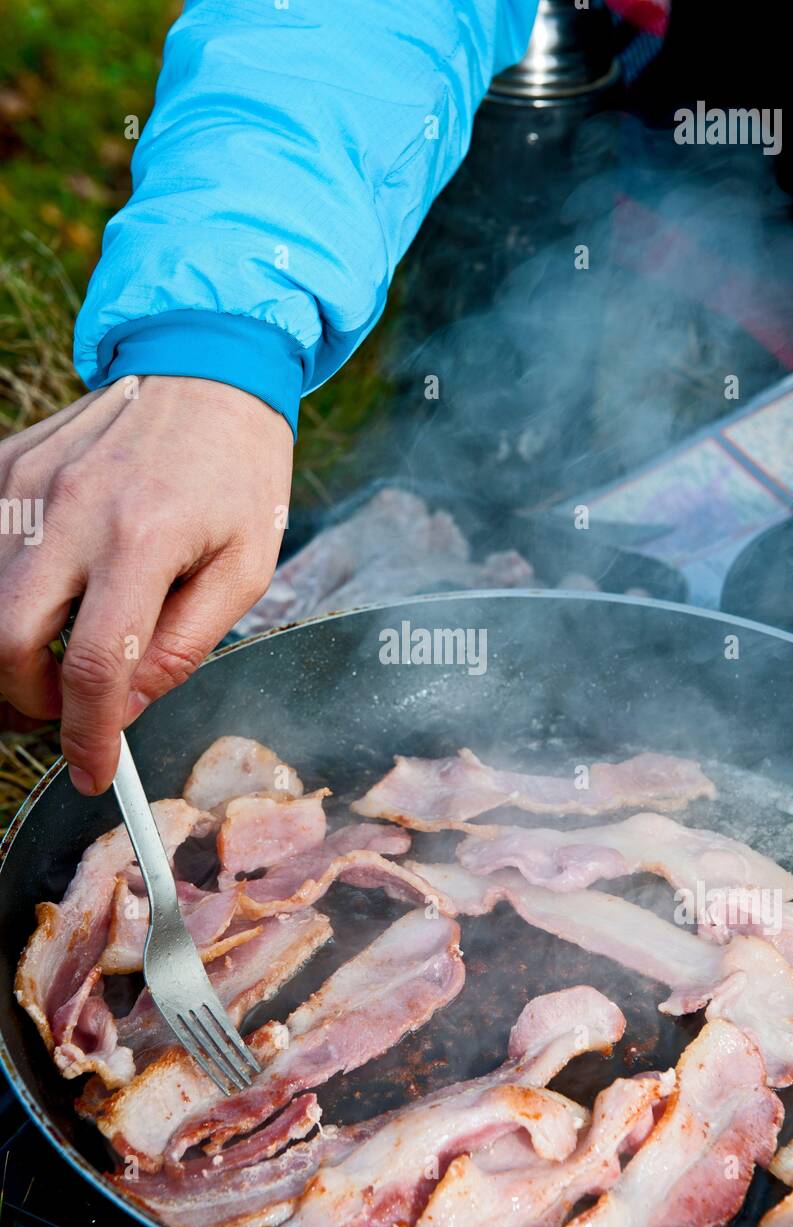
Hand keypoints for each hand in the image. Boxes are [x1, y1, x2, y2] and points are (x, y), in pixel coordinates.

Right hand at [0, 376, 291, 792]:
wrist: (206, 366)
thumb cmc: (237, 474)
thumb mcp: (245, 568)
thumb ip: (184, 644)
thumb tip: (125, 704)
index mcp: (144, 539)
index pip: (96, 665)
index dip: (86, 735)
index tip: (93, 770)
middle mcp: (71, 511)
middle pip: (7, 640)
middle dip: (26, 700)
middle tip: (63, 712)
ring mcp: (25, 485)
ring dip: (9, 651)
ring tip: (54, 662)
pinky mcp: (5, 466)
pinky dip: (3, 594)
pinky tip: (46, 597)